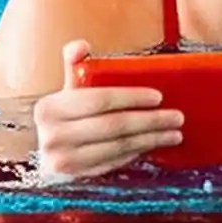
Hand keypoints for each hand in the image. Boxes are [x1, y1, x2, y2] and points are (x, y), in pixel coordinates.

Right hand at [32, 40, 183, 178]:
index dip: (131, 98)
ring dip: (150, 140)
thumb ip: (75, 64)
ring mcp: (63, 160)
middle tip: (176, 117)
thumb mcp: (66, 89)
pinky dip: (136, 152)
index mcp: (50, 108)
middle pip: (113, 126)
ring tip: (174, 133)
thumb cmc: (64, 114)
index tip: (158, 96)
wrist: (45, 150)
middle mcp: (53, 136)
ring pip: (117, 147)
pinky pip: (114, 162)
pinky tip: (152, 144)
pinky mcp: (76, 177)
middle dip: (150, 121)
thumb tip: (81, 45)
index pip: (99, 100)